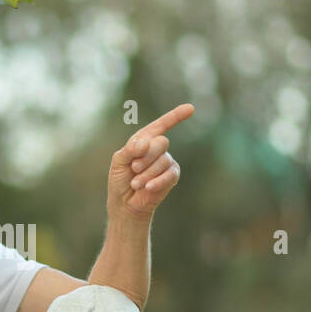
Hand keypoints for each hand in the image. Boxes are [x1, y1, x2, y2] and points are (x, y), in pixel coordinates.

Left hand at [106, 103, 190, 220]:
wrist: (124, 203)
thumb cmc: (120, 180)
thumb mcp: (119, 161)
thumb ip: (130, 149)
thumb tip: (146, 142)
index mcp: (144, 140)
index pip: (161, 125)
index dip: (176, 116)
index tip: (191, 108)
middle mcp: (157, 148)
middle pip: (161, 143)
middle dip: (145, 157)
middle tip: (133, 169)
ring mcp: (166, 161)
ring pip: (163, 161)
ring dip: (145, 174)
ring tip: (135, 183)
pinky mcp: (172, 176)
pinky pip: (169, 174)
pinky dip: (157, 181)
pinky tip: (148, 187)